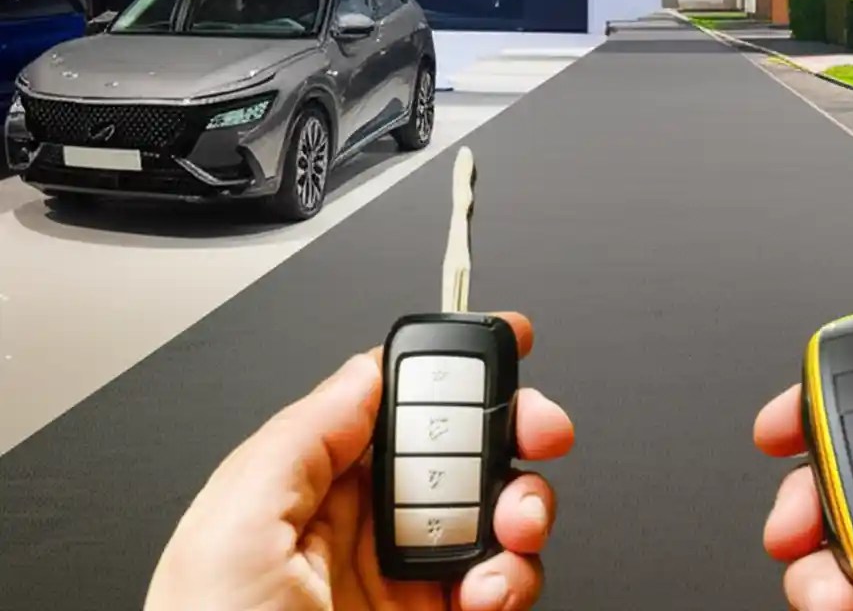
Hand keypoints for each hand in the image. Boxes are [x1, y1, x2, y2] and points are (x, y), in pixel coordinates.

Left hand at [145, 311, 573, 610]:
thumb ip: (300, 441)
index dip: (449, 370)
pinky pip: (502, 586)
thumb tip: (363, 373)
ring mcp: (408, 584)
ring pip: (494, 515)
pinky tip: (490, 593)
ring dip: (523, 508)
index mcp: (305, 488)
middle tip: (540, 429)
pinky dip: (516, 580)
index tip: (501, 347)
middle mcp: (361, 531)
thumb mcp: (230, 534)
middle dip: (512, 430)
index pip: (391, 405)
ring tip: (514, 528)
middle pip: (460, 451)